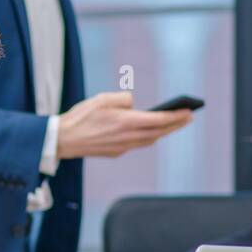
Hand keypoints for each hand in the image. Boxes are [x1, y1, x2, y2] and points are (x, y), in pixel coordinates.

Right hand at [56, 91, 191, 159]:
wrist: (63, 140)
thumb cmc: (81, 117)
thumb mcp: (102, 99)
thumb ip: (123, 99)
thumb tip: (133, 105)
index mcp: (126, 122)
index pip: (158, 120)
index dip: (175, 117)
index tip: (188, 112)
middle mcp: (128, 137)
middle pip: (158, 132)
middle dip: (175, 125)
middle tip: (187, 118)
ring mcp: (122, 147)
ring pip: (149, 140)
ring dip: (162, 133)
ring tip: (172, 125)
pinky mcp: (115, 152)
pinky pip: (137, 144)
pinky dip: (147, 137)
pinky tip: (148, 132)